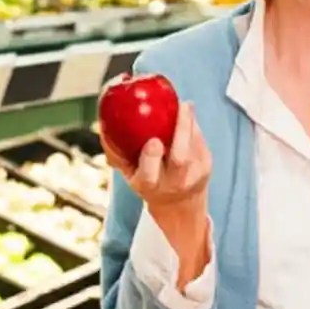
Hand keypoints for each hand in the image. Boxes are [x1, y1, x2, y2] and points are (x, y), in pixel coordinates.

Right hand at [102, 100, 211, 216]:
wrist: (180, 203)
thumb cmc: (149, 181)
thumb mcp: (130, 174)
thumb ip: (117, 154)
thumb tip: (104, 127)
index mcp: (149, 186)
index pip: (149, 175)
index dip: (151, 158)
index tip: (154, 141)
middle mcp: (173, 183)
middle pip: (180, 159)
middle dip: (182, 130)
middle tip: (181, 106)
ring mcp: (193, 175)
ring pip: (193, 145)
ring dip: (189, 122)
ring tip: (184, 105)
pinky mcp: (206, 165)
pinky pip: (200, 141)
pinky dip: (193, 125)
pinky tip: (188, 113)